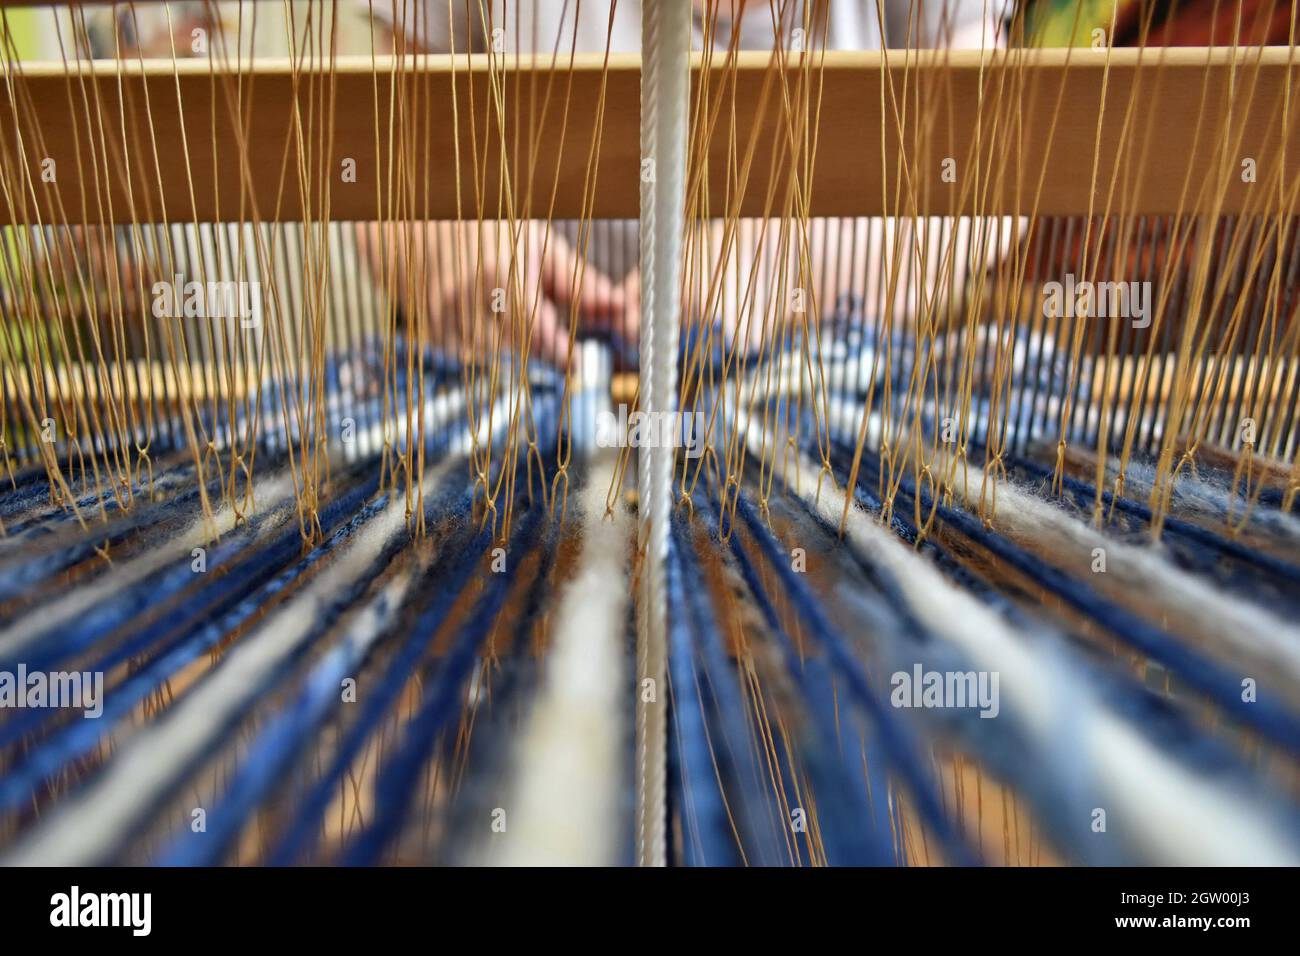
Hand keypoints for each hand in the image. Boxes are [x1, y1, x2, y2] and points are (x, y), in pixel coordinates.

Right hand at [361, 220, 628, 368]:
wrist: (423, 226)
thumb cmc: (493, 230)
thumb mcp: (540, 245)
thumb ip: (579, 281)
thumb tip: (618, 307)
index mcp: (499, 270)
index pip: (535, 329)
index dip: (558, 351)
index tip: (575, 361)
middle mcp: (468, 296)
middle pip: (517, 347)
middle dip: (539, 348)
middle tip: (553, 341)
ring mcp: (446, 315)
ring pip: (495, 354)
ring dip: (513, 346)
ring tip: (512, 315)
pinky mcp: (433, 330)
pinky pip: (472, 354)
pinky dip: (488, 345)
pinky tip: (487, 320)